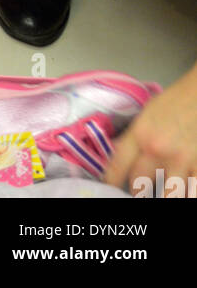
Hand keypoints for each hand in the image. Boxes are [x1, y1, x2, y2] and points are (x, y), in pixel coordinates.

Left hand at [103, 62, 196, 196]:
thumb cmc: (175, 101)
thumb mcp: (147, 115)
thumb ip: (134, 137)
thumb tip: (118, 154)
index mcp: (141, 133)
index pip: (117, 165)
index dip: (110, 181)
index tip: (109, 187)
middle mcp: (158, 149)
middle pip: (140, 185)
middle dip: (137, 191)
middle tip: (138, 191)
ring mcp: (181, 160)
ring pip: (167, 195)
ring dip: (163, 195)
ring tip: (159, 193)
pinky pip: (191, 191)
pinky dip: (185, 192)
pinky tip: (181, 190)